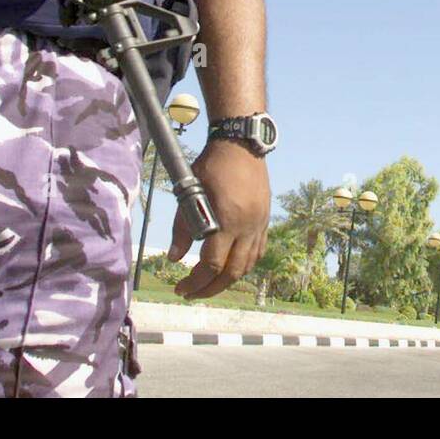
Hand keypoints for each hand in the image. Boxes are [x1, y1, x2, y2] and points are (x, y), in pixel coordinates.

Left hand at [166, 138, 270, 299]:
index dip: (195, 282)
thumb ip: (182, 228)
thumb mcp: (190, 193)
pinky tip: (232, 267)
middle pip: (232, 272)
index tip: (181, 289)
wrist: (241, 144)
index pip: (212, 265)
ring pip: (248, 265)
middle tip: (192, 294)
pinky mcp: (265, 219)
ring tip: (209, 285)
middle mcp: (247, 226)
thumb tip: (174, 257)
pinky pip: (258, 251)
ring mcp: (260, 224)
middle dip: (211, 289)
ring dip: (228, 280)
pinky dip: (244, 265)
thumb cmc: (212, 166)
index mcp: (228, 220)